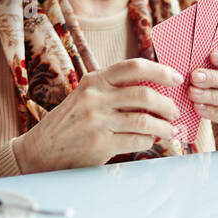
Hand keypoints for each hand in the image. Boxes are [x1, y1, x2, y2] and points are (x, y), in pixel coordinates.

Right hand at [12, 58, 182, 172]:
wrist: (40, 150)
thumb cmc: (70, 122)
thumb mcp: (86, 96)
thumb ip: (114, 90)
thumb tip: (156, 91)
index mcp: (94, 80)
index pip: (133, 67)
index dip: (160, 71)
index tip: (176, 78)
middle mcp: (95, 97)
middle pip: (144, 94)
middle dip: (166, 104)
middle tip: (175, 111)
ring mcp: (97, 121)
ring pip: (144, 120)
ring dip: (163, 126)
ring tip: (170, 130)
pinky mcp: (99, 144)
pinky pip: (136, 140)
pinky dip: (149, 141)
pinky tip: (150, 141)